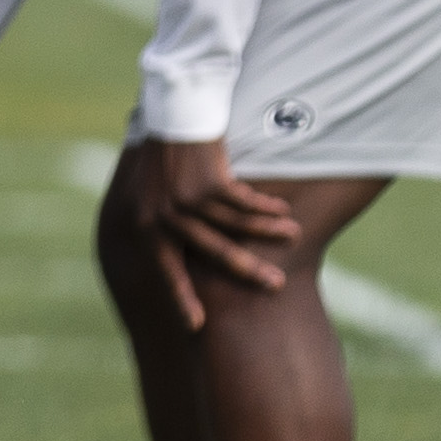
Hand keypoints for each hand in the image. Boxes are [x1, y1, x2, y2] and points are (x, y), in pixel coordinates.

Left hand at [120, 137, 300, 331]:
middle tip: (274, 287)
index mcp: (147, 226)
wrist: (169, 114)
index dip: (182, 298)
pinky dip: (264, 207)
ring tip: (292, 235)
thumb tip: (183, 256)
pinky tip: (282, 210)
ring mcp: (186, 198)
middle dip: (247, 270)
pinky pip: (243, 201)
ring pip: (235, 225)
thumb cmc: (163, 159)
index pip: (165, 270)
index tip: (195, 326)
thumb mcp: (152, 195)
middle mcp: (164, 216)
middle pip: (212, 252)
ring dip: (267, 231)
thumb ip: (165, 224)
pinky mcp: (208, 181)